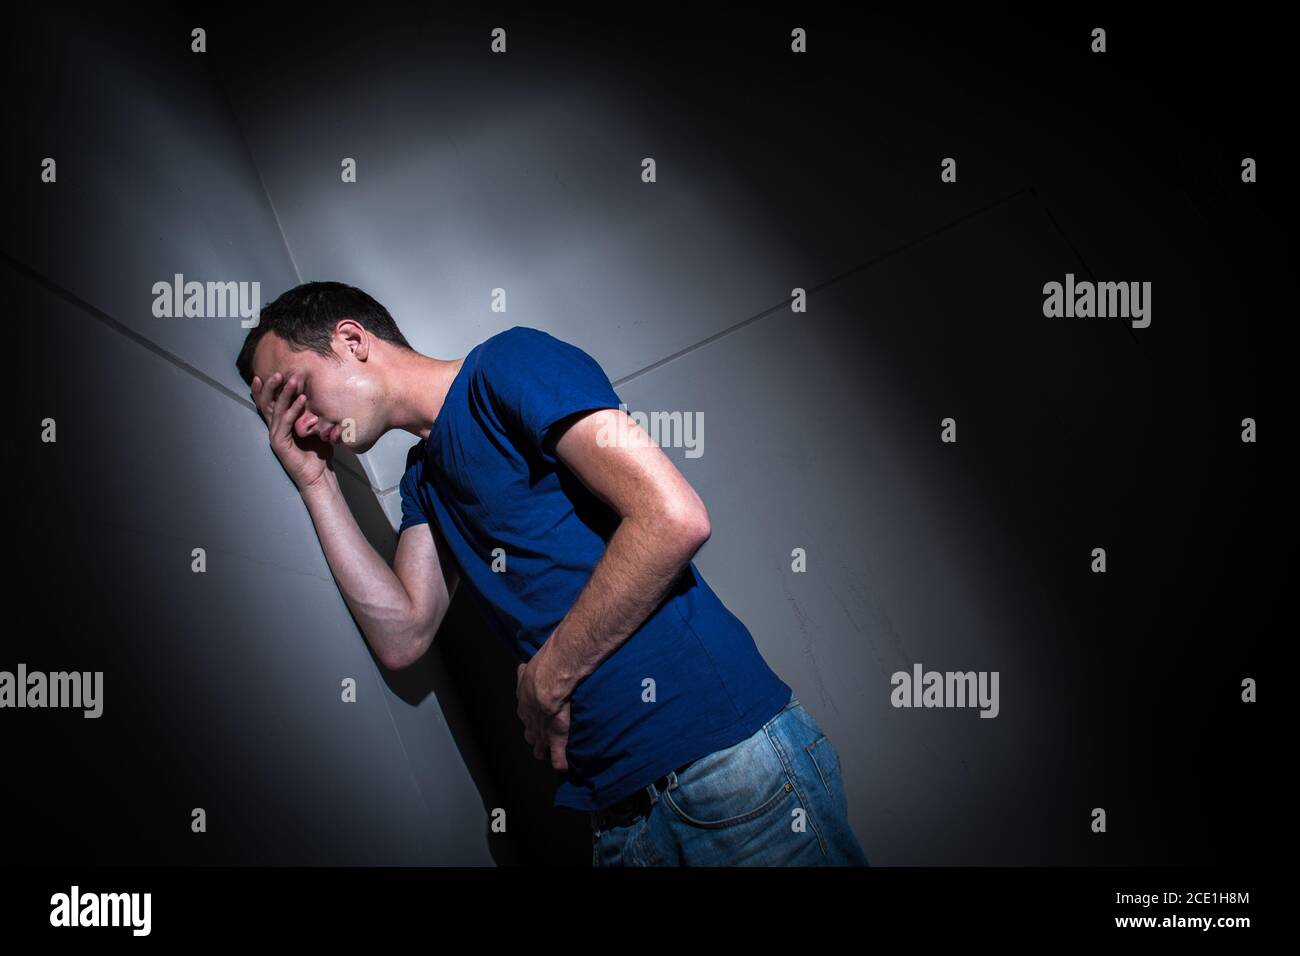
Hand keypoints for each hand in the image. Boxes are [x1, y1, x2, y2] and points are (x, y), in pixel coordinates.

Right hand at [251, 371, 331, 492]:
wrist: (319, 475)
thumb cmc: (318, 452)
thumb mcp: (316, 427)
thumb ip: (312, 412)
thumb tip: (320, 393)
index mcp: (280, 424)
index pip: (268, 403)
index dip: (264, 390)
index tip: (263, 374)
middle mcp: (274, 428)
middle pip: (267, 404)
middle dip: (272, 387)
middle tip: (279, 373)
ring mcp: (276, 436)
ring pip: (276, 410)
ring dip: (285, 394)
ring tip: (293, 380)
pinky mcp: (280, 444)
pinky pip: (286, 422)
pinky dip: (293, 410)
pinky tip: (302, 399)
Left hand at [515, 643, 570, 771]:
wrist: (548, 683)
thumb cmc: (538, 674)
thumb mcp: (525, 672)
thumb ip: (524, 674)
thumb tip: (522, 669)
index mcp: (524, 708)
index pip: (527, 718)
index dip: (533, 720)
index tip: (539, 720)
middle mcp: (530, 724)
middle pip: (530, 736)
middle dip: (536, 738)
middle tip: (544, 738)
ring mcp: (542, 734)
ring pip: (539, 750)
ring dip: (545, 751)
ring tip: (551, 754)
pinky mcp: (555, 740)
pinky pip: (557, 759)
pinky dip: (559, 763)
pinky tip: (562, 768)